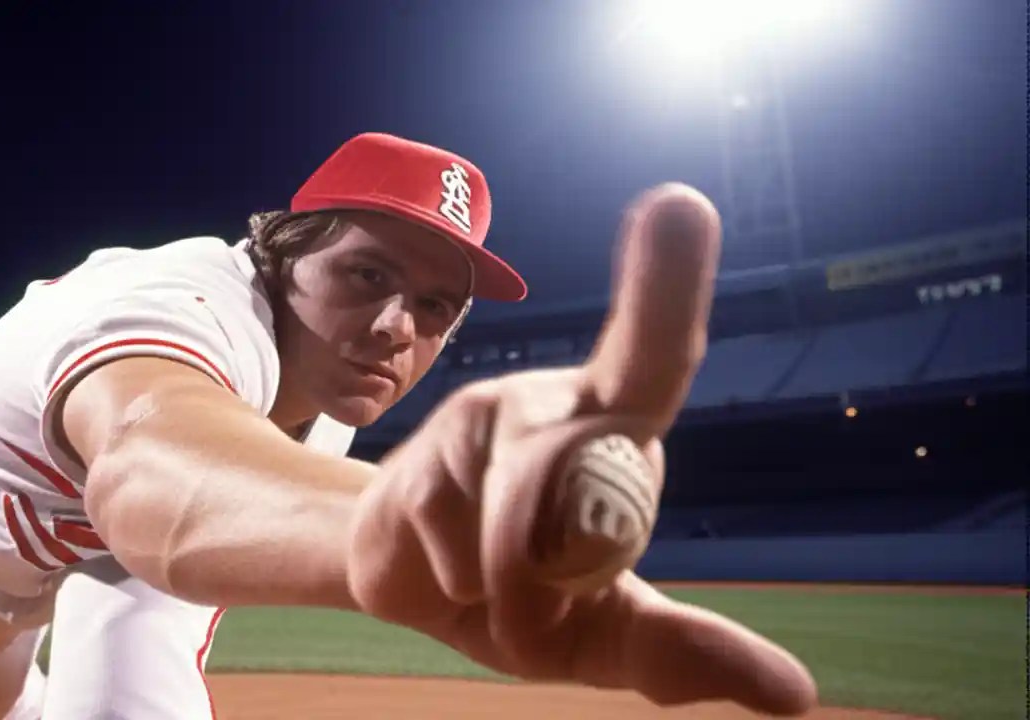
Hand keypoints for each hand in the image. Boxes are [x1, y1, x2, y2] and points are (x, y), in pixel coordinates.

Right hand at [347, 184, 816, 714]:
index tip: (675, 205)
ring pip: (510, 523)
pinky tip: (440, 567)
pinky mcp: (414, 459)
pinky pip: (449, 546)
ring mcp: (478, 423)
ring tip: (490, 589)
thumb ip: (686, 649)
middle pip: (578, 477)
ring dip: (508, 596)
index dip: (664, 285)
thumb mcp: (609, 632)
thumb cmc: (526, 595)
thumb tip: (794, 692)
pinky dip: (455, 591)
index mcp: (613, 432)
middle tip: (535, 613)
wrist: (416, 588)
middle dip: (554, 578)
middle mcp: (549, 407)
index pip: (652, 354)